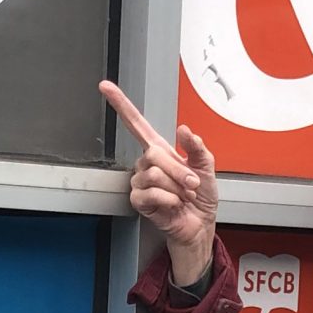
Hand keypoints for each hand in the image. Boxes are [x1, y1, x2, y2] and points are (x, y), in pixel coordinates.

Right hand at [100, 80, 217, 282]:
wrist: (199, 225)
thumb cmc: (200, 198)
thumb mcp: (207, 168)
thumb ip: (198, 147)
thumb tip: (184, 130)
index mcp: (160, 150)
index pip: (136, 124)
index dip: (121, 105)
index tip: (105, 87)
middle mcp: (146, 163)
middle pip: (155, 154)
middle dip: (179, 171)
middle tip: (191, 184)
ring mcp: (140, 182)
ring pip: (155, 175)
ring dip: (177, 188)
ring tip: (182, 196)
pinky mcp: (138, 200)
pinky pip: (151, 193)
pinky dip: (170, 200)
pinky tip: (173, 205)